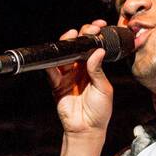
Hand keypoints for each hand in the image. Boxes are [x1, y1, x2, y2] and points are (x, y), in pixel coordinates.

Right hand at [46, 19, 113, 137]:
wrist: (87, 129)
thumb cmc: (99, 111)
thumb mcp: (103, 89)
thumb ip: (98, 70)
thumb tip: (97, 51)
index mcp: (93, 68)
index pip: (92, 47)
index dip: (94, 35)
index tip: (99, 26)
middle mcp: (80, 69)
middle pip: (77, 46)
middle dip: (81, 35)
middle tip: (87, 30)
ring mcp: (67, 76)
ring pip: (63, 55)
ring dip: (67, 44)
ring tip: (72, 36)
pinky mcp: (57, 84)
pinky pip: (52, 71)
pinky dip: (52, 63)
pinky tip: (57, 55)